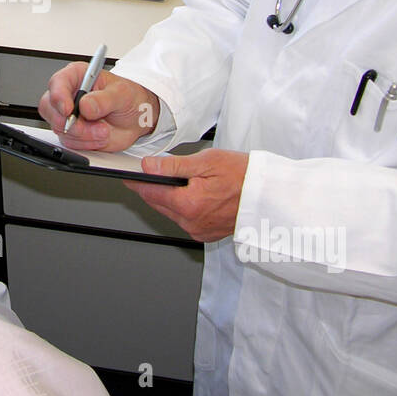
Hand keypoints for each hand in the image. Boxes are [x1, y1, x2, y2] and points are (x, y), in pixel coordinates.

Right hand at [38, 61, 160, 152]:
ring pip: (59, 128)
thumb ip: (104, 99)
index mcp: (77, 76)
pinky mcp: (72, 133)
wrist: (136, 119)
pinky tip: (100, 137)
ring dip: (82, 135)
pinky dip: (86, 143)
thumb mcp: (122, 94)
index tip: (68, 110)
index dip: (58, 96)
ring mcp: (68, 115)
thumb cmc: (128, 98)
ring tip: (104, 131)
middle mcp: (69, 95)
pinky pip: (69, 142)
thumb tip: (86, 105)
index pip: (58, 83)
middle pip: (49, 107)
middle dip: (69, 122)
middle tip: (87, 127)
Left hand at [121, 148, 248, 242]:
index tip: (128, 176)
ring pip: (170, 212)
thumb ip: (174, 165)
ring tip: (182, 181)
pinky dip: (183, 207)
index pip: (151, 193)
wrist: (269, 196)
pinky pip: (184, 220)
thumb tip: (149, 166)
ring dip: (169, 198)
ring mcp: (199, 230)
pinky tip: (194, 195)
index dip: (137, 182)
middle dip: (153, 189)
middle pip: (158, 204)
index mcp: (189, 204)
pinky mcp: (207, 234)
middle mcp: (192, 222)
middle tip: (154, 173)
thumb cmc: (244, 176)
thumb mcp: (207, 161)